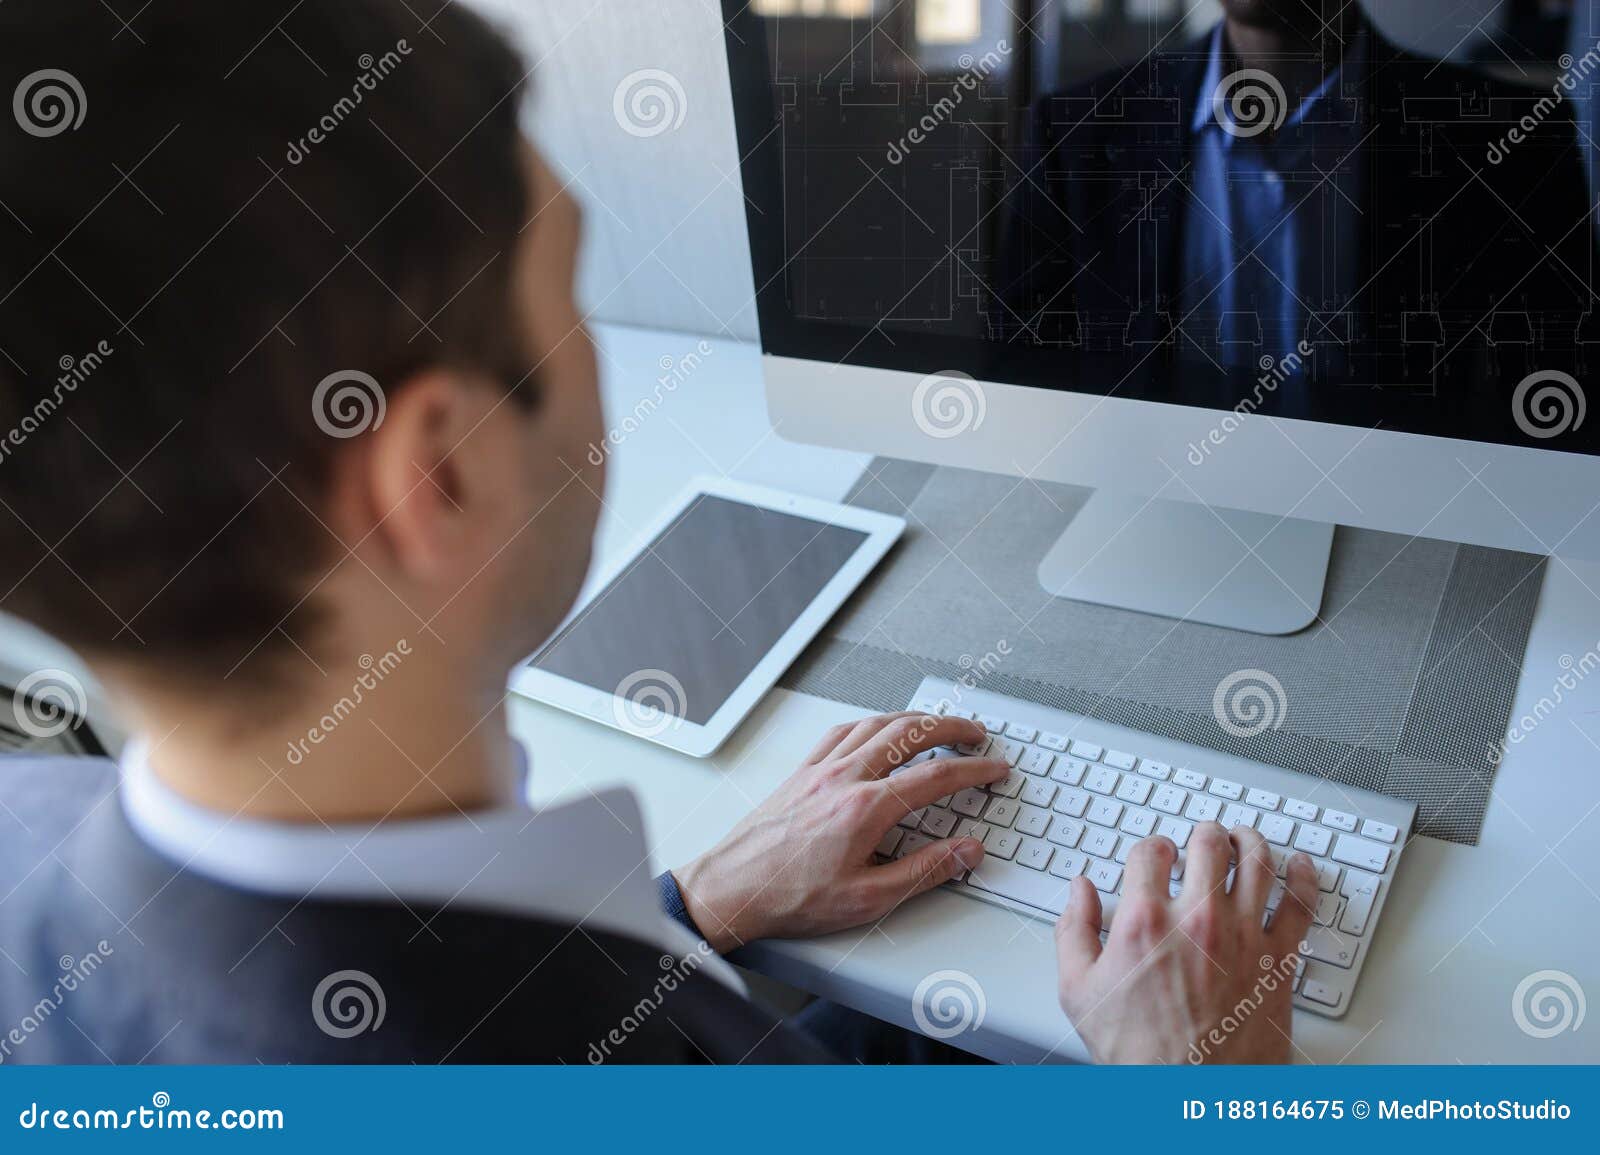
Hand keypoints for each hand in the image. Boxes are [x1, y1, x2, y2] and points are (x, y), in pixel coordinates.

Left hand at [671, 712, 1007, 951]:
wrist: (734, 889)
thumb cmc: (791, 897)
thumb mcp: (869, 899)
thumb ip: (925, 871)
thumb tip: (967, 852)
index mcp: (865, 808)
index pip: (936, 776)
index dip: (975, 769)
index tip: (994, 768)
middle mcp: (843, 778)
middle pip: (909, 733)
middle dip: (950, 727)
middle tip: (975, 734)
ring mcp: (820, 770)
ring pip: (875, 724)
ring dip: (913, 719)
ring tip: (936, 725)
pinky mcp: (802, 773)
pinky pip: (842, 732)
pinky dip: (870, 723)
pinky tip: (877, 729)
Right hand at [1054, 823, 1319, 1063]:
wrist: (1194, 1097)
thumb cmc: (1141, 1054)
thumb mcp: (1079, 992)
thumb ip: (1073, 931)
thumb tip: (1078, 892)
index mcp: (1145, 920)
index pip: (1150, 851)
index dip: (1150, 847)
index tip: (1154, 855)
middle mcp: (1198, 919)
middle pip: (1207, 843)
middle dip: (1201, 833)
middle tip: (1201, 837)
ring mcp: (1244, 935)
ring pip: (1258, 861)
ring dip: (1249, 839)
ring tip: (1244, 836)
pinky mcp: (1279, 959)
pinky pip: (1302, 904)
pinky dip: (1304, 877)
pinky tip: (1301, 867)